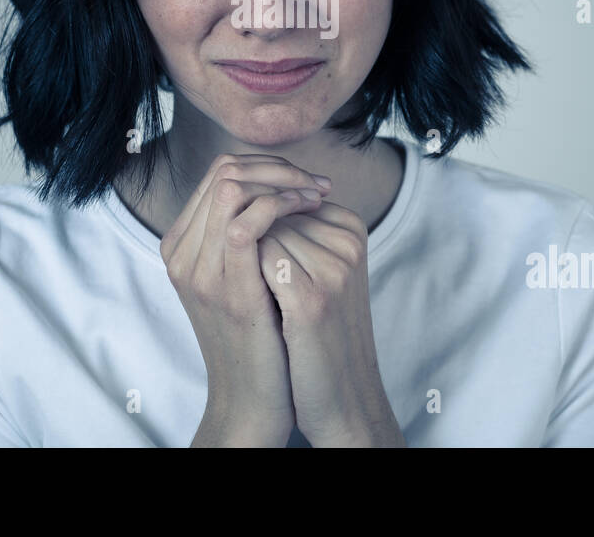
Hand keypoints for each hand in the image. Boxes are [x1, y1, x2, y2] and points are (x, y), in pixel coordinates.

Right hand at [160, 154, 330, 446]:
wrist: (252, 399)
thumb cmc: (258, 335)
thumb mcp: (242, 276)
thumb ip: (244, 234)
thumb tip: (281, 186)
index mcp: (181, 245)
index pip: (219, 173)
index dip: (267, 167)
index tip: (306, 181)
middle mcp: (181, 253)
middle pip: (223, 172)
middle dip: (276, 168)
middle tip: (315, 185)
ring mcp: (200, 271)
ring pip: (231, 188)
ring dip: (283, 183)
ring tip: (316, 198)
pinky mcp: (227, 289)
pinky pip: (245, 223)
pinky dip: (281, 206)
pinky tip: (308, 214)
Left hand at [258, 201, 405, 446]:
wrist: (341, 396)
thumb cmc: (321, 331)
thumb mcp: (319, 271)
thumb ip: (296, 231)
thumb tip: (247, 196)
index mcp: (351, 228)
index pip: (285, 195)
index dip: (257, 222)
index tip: (258, 257)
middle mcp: (346, 241)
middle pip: (271, 210)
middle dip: (248, 237)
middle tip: (250, 277)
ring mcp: (332, 268)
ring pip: (260, 231)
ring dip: (242, 255)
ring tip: (251, 290)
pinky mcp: (312, 299)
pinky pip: (259, 260)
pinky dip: (244, 273)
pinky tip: (248, 299)